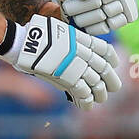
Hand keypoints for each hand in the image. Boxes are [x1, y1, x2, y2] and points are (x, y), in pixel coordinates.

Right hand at [0, 16, 120, 109]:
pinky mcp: (68, 78)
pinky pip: (83, 92)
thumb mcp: (58, 33)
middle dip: (111, 79)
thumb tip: (73, 59)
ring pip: (96, 82)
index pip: (104, 49)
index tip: (115, 64)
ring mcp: (76, 66)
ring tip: (101, 99)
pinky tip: (87, 106)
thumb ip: (69, 45)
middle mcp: (82, 52)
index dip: (112, 58)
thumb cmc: (34, 36)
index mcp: (80, 39)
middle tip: (115, 87)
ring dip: (100, 93)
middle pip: (104, 68)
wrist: (23, 42)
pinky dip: (86, 101)